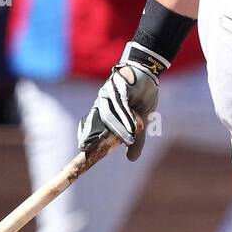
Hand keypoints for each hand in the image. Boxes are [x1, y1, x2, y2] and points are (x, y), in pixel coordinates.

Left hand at [77, 43, 162, 162]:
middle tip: (101, 152)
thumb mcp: (141, 122)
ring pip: (110, 115)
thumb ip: (136, 139)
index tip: (84, 151)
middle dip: (101, 138)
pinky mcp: (120, 87)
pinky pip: (122, 104)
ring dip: (120, 129)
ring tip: (130, 141)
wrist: (147, 72)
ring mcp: (110, 94)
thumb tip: (131, 159)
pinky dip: (128, 116)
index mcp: (103, 111)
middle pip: (99, 123)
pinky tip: (135, 126)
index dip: (86, 138)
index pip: (90, 127)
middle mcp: (102, 102)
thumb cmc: (141, 96)